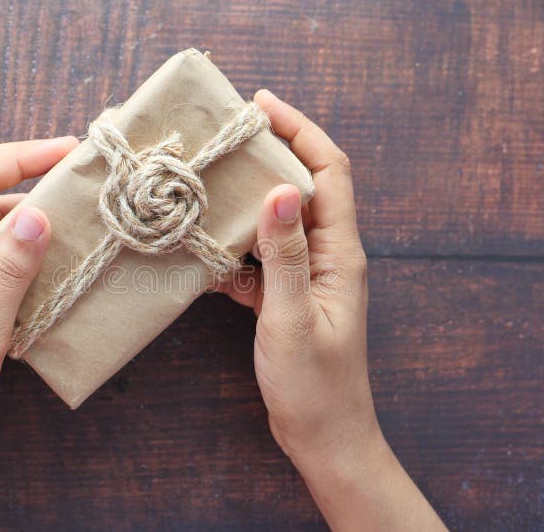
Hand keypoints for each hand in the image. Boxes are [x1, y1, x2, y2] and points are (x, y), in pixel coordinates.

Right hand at [220, 90, 444, 529]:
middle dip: (268, 155)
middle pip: (303, 187)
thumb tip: (282, 189)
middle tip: (225, 136)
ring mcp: (307, 276)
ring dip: (245, 202)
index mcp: (339, 254)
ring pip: (276, 222)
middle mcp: (327, 256)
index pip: (329, 171)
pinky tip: (203, 255)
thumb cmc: (315, 387)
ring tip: (206, 185)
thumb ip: (286, 255)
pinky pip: (260, 260)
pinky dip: (234, 252)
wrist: (324, 438)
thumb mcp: (292, 319)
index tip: (261, 105)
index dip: (300, 130)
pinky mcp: (287, 297)